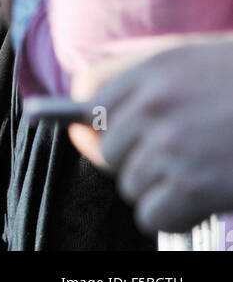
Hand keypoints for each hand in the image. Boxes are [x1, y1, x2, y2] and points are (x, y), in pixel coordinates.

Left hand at [69, 36, 232, 234]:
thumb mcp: (198, 65)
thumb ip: (139, 91)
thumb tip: (79, 131)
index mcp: (156, 68)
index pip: (91, 97)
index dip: (104, 122)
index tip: (121, 134)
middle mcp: (155, 103)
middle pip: (108, 149)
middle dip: (138, 160)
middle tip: (182, 157)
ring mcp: (171, 144)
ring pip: (130, 185)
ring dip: (161, 189)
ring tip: (202, 173)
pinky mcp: (192, 185)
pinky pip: (151, 215)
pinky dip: (174, 216)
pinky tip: (202, 200)